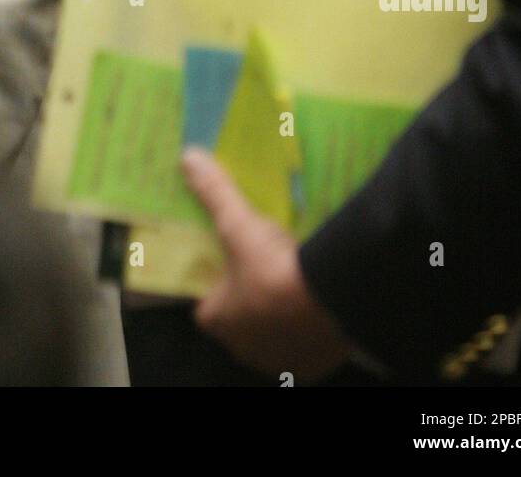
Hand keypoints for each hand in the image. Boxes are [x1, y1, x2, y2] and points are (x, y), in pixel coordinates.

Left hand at [181, 147, 353, 381]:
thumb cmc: (273, 269)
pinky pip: (302, 342)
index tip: (225, 260)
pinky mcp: (311, 363)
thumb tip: (188, 157)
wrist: (333, 301)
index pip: (204, 304)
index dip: (213, 283)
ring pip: (271, 331)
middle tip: (259, 263)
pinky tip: (313, 298)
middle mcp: (242, 346)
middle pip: (238, 319)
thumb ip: (215, 193)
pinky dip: (305, 324)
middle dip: (246, 296)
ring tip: (288, 277)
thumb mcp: (240, 225)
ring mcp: (278, 357)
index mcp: (217, 319)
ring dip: (276, 310)